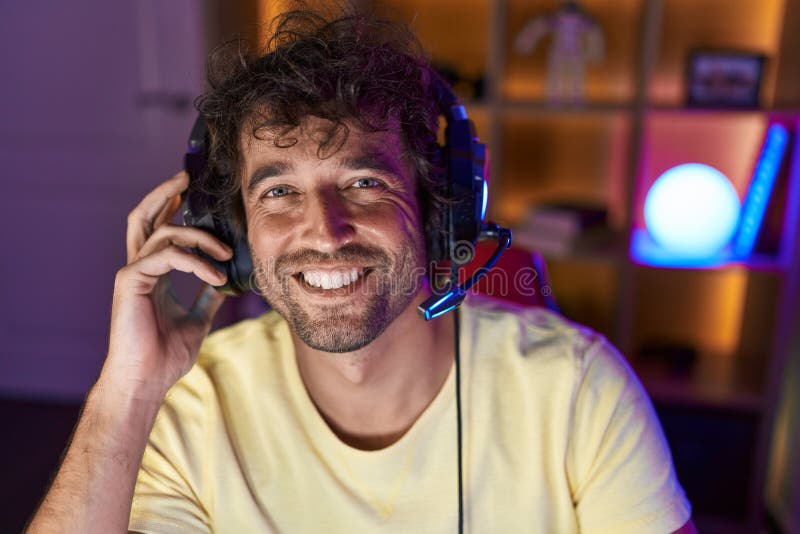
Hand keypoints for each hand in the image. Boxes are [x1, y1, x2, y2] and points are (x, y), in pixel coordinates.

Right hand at [101, 171, 232, 398]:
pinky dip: (195, 261)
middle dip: (164, 194)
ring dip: (200, 237)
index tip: (188, 191)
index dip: (169, 207)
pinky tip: (215, 275)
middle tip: (186, 178)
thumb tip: (228, 284)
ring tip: (226, 253)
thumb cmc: (166, 355)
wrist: (147, 381)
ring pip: (164, 234)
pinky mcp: (130, 282)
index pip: (157, 230)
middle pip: (144, 217)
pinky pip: (166, 256)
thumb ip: (209, 298)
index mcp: (152, 274)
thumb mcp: (198, 320)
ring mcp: (132, 273)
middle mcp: (139, 268)